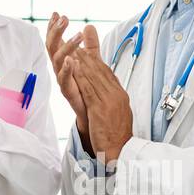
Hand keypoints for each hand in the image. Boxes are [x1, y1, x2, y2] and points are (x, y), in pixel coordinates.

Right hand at [46, 12, 88, 135]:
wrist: (93, 113)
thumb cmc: (89, 87)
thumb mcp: (92, 62)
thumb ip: (91, 45)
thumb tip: (89, 26)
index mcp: (64, 60)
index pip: (55, 40)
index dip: (54, 27)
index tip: (56, 13)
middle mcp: (60, 69)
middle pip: (52, 47)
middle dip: (56, 32)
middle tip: (63, 18)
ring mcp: (62, 80)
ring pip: (57, 60)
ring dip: (66, 47)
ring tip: (77, 35)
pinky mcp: (68, 92)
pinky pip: (64, 79)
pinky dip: (67, 69)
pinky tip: (71, 60)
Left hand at [70, 25, 132, 163]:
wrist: (121, 151)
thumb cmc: (118, 136)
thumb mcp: (118, 114)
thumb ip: (111, 100)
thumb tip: (108, 92)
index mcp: (120, 95)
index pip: (108, 73)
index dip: (96, 60)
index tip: (87, 50)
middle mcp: (116, 95)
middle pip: (100, 71)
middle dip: (88, 56)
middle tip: (76, 42)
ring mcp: (109, 101)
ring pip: (94, 77)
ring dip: (82, 61)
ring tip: (72, 48)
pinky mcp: (100, 109)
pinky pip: (88, 89)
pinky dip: (81, 77)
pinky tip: (73, 67)